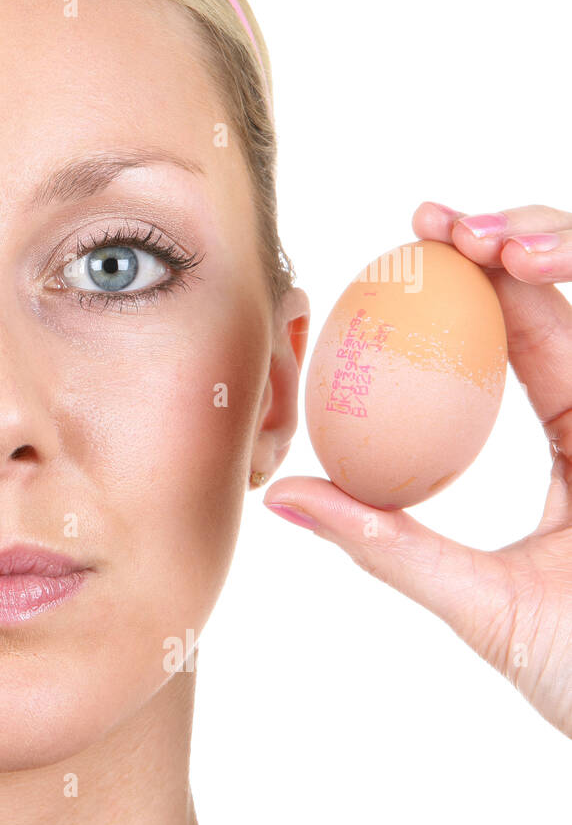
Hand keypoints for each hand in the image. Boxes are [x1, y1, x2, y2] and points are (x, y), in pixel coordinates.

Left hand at [265, 202, 571, 737]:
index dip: (467, 283)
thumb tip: (282, 498)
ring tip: (486, 240)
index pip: (521, 340)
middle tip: (436, 223)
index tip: (405, 244)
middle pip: (564, 299)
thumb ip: (389, 546)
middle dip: (509, 237)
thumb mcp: (477, 601)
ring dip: (555, 242)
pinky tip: (535, 266)